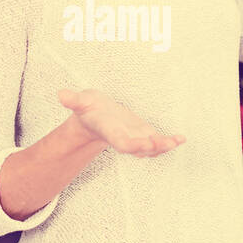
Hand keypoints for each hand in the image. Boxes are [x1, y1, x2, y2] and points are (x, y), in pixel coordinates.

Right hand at [59, 88, 185, 156]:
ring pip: (151, 149)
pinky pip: (158, 143)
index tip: (145, 143)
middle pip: (139, 148)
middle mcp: (124, 139)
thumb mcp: (80, 101)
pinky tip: (181, 138)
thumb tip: (61, 94)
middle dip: (153, 147)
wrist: (94, 118)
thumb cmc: (88, 108)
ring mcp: (135, 138)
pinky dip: (169, 142)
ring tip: (176, 140)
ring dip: (164, 146)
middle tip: (166, 143)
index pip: (122, 142)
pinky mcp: (143, 135)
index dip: (133, 144)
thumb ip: (73, 100)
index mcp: (110, 132)